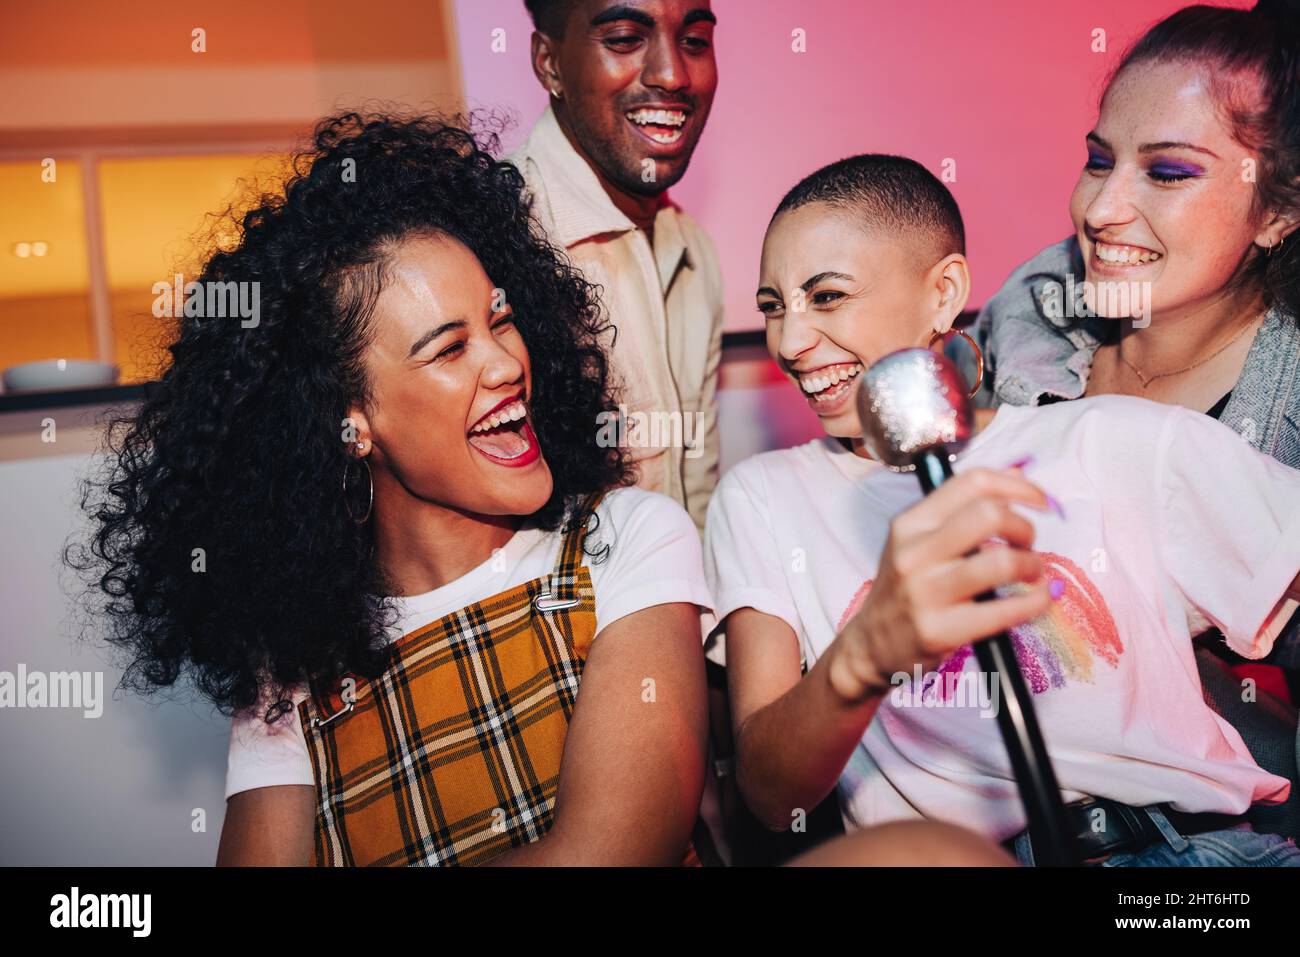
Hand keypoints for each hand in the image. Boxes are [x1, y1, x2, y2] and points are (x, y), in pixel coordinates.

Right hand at [827, 467, 1052, 702]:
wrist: (871, 645)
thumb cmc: (904, 589)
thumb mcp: (917, 542)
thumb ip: (960, 512)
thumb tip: (1016, 476)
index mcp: (911, 523)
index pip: (972, 483)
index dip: (1017, 486)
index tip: (1039, 500)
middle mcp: (914, 552)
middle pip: (989, 515)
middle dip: (1024, 526)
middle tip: (1029, 543)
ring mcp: (925, 592)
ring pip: (1000, 562)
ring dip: (1032, 564)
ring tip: (1033, 573)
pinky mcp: (939, 631)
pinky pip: (1004, 611)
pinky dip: (1035, 602)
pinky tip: (1039, 599)